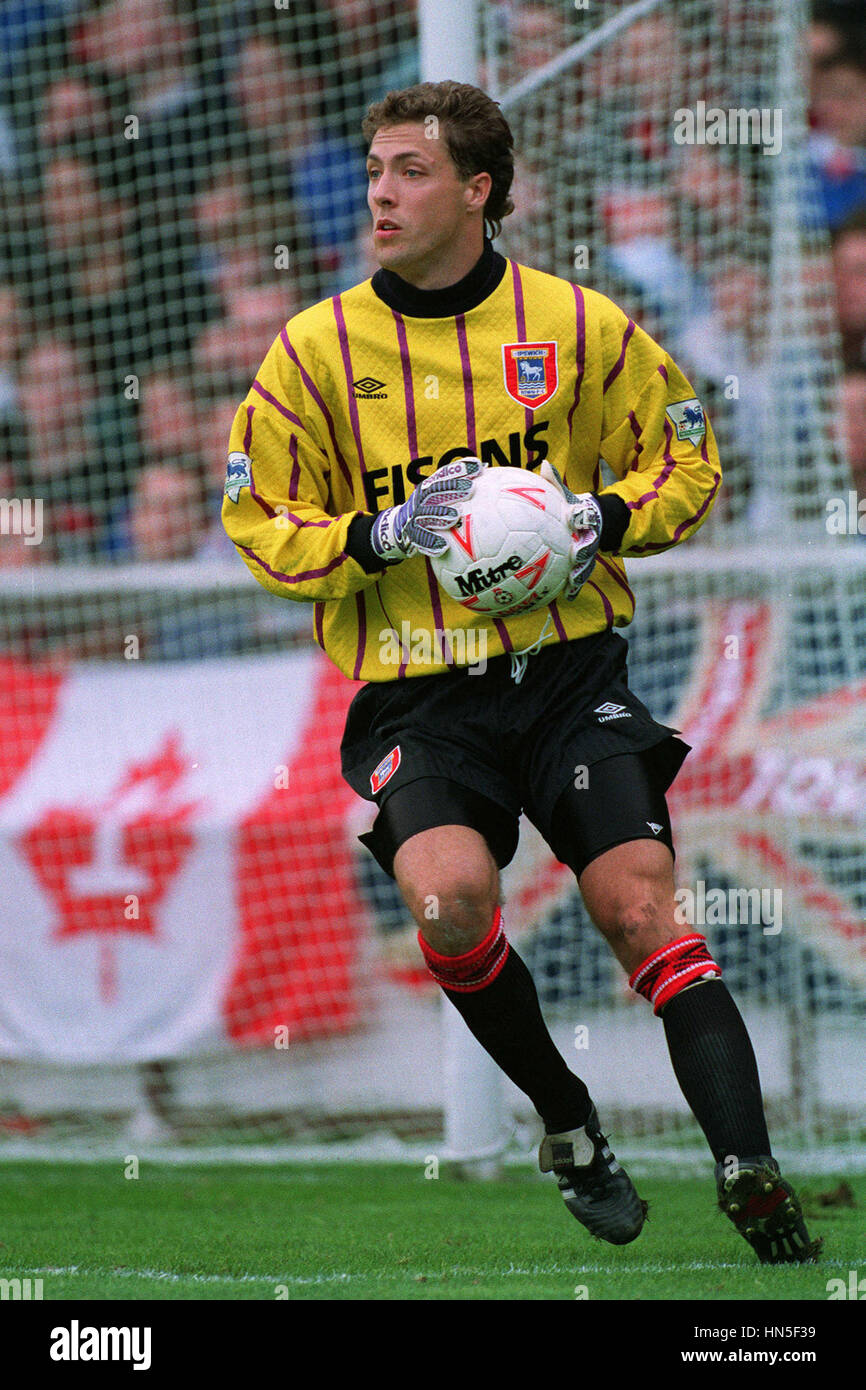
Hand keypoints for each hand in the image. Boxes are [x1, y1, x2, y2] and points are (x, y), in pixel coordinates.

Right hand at [370, 457, 483, 560]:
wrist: (399, 529)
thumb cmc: (430, 511)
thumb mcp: (440, 497)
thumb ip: (460, 488)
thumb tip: (487, 471)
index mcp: (429, 488)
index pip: (444, 475)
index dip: (460, 469)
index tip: (478, 466)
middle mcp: (421, 500)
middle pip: (435, 490)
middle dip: (452, 488)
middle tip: (471, 488)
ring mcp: (415, 517)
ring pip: (426, 514)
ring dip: (440, 514)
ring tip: (455, 516)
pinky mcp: (411, 535)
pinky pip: (421, 540)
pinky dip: (431, 543)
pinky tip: (444, 547)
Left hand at [541, 460, 602, 599]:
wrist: (597, 523)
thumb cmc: (574, 508)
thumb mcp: (567, 495)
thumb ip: (555, 483)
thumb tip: (545, 465)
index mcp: (585, 518)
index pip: (584, 515)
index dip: (580, 515)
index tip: (575, 514)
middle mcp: (590, 537)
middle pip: (589, 543)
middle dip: (585, 548)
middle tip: (577, 553)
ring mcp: (590, 553)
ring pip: (587, 564)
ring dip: (581, 573)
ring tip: (573, 582)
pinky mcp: (585, 567)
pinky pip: (579, 578)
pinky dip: (574, 588)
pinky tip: (567, 596)